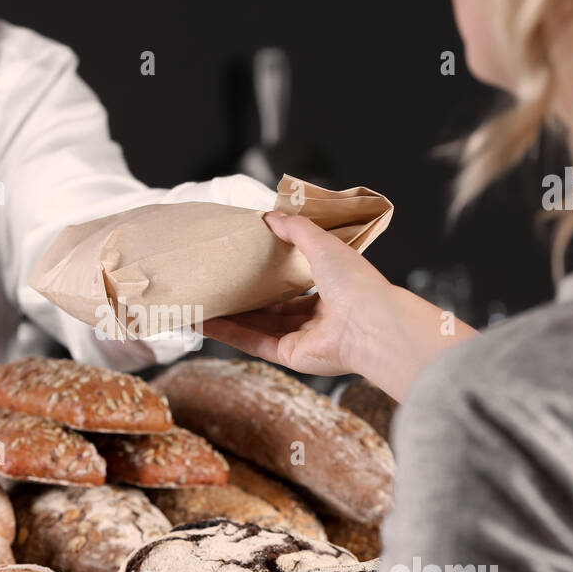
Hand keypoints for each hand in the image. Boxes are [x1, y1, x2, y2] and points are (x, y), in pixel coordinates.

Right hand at [202, 213, 391, 377]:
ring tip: (202, 304)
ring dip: (230, 317)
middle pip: (273, 309)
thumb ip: (296, 230)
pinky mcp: (290, 356)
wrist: (370, 324)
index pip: (296, 284)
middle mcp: (318, 317)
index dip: (270, 275)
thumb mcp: (323, 244)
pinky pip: (255, 343)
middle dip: (245, 300)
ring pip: (259, 326)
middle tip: (217, 286)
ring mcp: (303, 338)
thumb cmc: (356, 283)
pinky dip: (230, 333)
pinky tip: (207, 323)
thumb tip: (271, 216)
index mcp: (332, 289)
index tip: (245, 264)